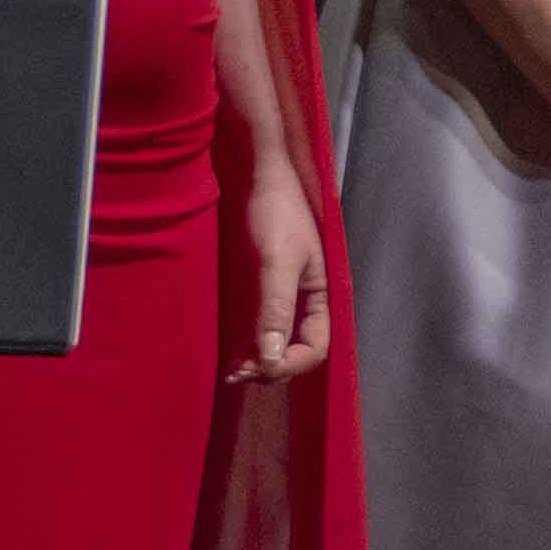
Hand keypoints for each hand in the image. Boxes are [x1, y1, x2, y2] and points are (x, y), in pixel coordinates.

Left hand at [230, 177, 331, 390]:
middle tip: (237, 372)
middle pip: (296, 351)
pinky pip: (258, 329)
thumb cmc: (276, 213)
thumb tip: (271, 360)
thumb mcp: (277, 262)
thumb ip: (276, 309)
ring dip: (255, 361)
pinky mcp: (261, 292)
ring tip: (229, 371)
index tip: (259, 366)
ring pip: (274, 344)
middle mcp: (305, 303)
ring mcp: (282, 299)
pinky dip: (246, 346)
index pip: (315, 347)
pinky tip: (229, 354)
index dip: (291, 363)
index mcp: (321, 296)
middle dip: (270, 366)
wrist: (258, 177)